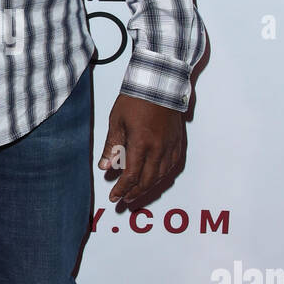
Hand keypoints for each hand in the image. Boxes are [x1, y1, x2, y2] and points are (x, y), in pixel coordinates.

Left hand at [99, 92, 185, 206]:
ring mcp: (170, 145)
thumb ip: (111, 146)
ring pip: (161, 175)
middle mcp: (158, 148)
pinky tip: (155, 178)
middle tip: (124, 200)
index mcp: (141, 143)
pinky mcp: (178, 142)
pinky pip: (172, 165)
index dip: (122, 189)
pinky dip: (162, 175)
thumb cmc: (136, 99)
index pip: (131, 175)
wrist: (159, 83)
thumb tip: (105, 167)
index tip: (114, 197)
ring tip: (137, 193)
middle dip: (134, 193)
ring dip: (148, 187)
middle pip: (147, 180)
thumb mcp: (116, 121)